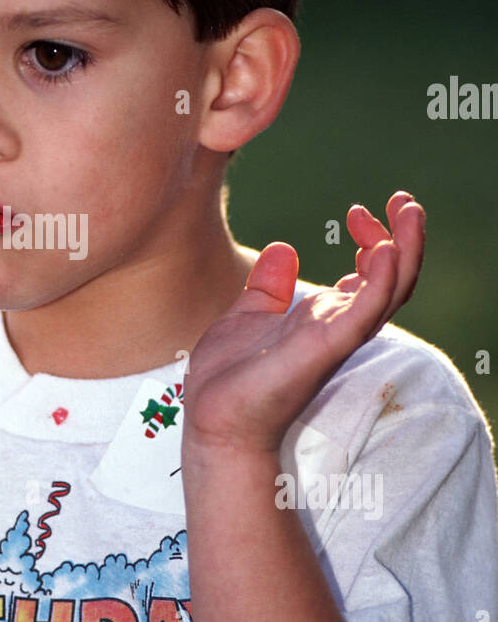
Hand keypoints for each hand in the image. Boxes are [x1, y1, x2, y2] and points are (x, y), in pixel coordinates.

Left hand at [181, 192, 424, 456]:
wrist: (212, 421)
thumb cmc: (230, 379)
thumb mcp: (248, 318)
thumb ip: (269, 288)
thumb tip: (286, 249)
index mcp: (325, 318)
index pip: (371, 275)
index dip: (374, 239)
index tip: (356, 212)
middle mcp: (339, 326)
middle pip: (394, 278)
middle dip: (406, 236)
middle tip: (405, 200)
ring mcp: (335, 337)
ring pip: (391, 291)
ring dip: (406, 249)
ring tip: (409, 210)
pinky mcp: (323, 348)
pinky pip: (364, 313)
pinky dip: (380, 281)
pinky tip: (384, 249)